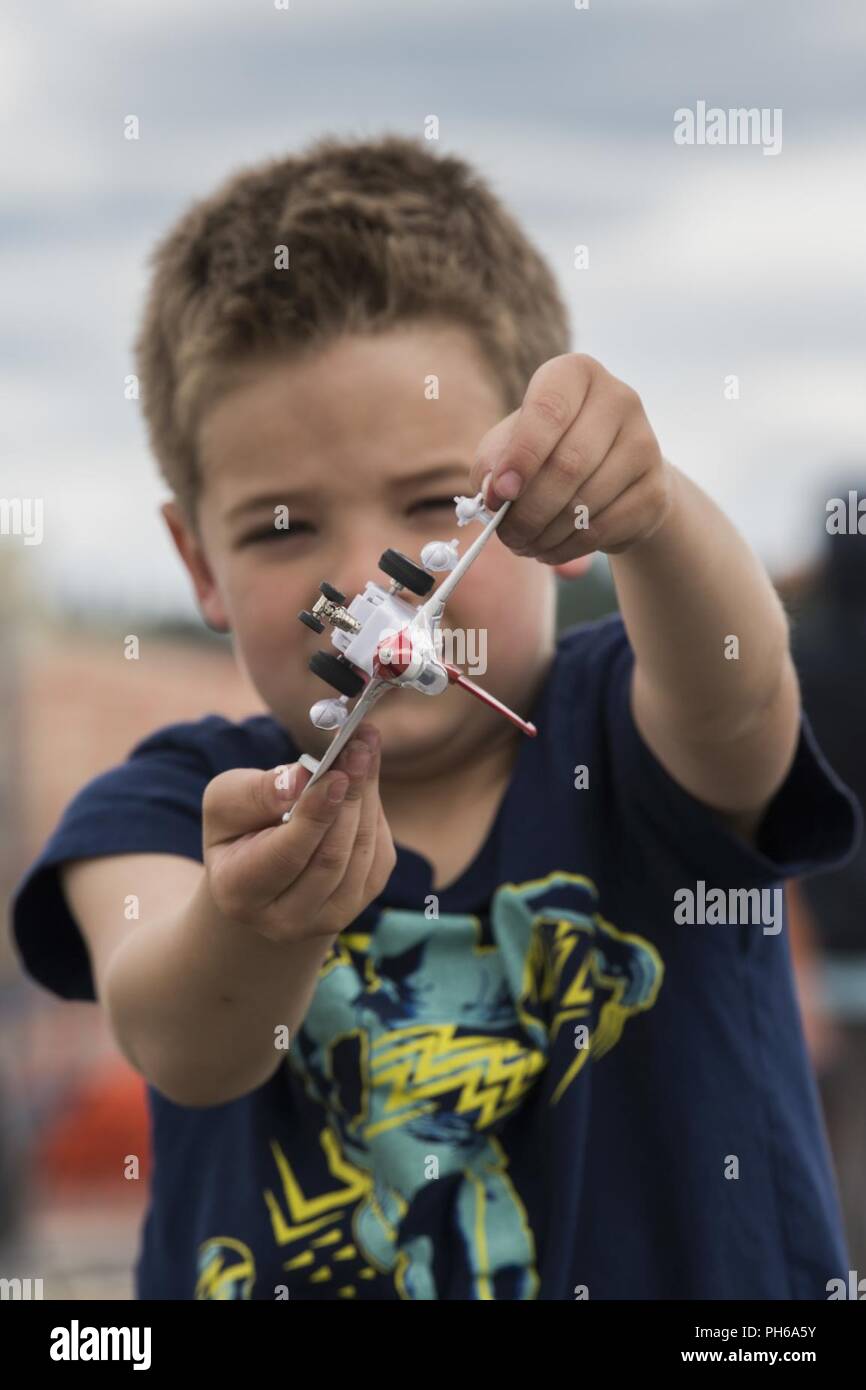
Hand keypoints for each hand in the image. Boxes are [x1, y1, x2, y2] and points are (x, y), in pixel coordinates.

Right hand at [202, 722, 395, 940]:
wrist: (259, 869)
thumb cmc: (238, 828)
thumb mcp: (227, 801)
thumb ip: (257, 792)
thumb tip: (302, 780)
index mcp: (239, 893)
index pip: (286, 855)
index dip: (315, 815)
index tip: (336, 774)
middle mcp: (284, 920)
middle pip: (330, 857)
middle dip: (350, 797)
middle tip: (360, 746)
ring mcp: (326, 919)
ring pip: (360, 855)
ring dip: (367, 797)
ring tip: (365, 749)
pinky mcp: (358, 905)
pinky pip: (379, 856)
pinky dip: (375, 813)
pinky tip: (364, 782)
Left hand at [469, 353, 671, 565]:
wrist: (611, 474)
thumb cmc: (547, 451)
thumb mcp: (509, 445)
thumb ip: (492, 462)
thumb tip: (493, 493)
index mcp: (576, 375)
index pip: (549, 410)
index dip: (521, 456)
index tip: (499, 494)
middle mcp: (619, 399)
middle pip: (569, 464)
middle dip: (528, 511)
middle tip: (506, 535)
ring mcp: (645, 443)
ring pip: (585, 502)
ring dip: (544, 535)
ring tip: (524, 544)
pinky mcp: (656, 489)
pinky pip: (604, 528)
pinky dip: (567, 548)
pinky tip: (550, 549)